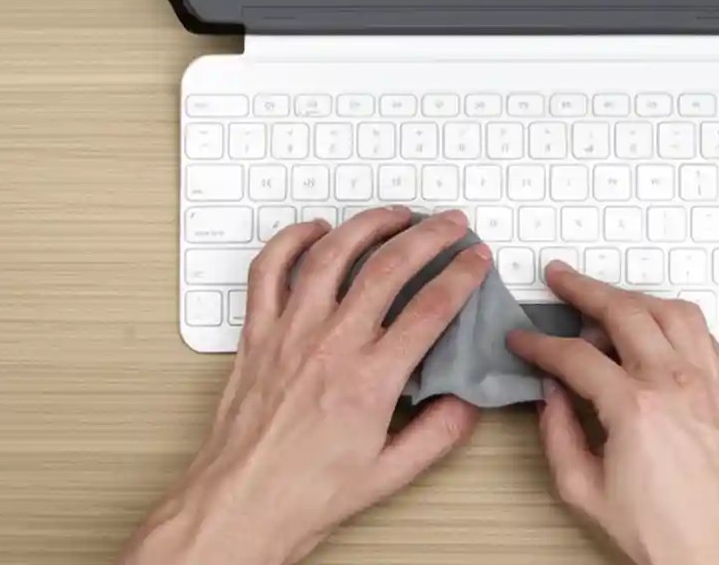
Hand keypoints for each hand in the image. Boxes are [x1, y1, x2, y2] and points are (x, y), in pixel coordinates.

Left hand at [119, 207, 490, 564]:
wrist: (241, 503)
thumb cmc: (305, 493)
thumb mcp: (390, 474)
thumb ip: (438, 433)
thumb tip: (467, 401)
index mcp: (369, 380)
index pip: (429, 309)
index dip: (461, 275)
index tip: (476, 258)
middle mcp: (330, 346)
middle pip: (388, 268)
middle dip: (428, 236)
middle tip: (449, 222)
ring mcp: (289, 333)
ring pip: (331, 255)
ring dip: (367, 225)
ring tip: (394, 215)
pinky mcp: (256, 334)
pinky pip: (269, 270)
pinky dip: (291, 241)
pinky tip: (315, 230)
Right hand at [508, 262, 718, 564]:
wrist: (718, 551)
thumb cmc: (660, 530)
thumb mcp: (583, 489)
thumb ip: (557, 434)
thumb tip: (550, 395)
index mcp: (635, 407)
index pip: (575, 355)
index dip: (540, 343)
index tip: (524, 339)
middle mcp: (675, 383)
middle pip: (624, 311)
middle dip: (584, 289)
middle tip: (560, 278)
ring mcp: (709, 382)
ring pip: (673, 311)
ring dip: (636, 297)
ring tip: (610, 298)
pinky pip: (704, 335)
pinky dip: (675, 322)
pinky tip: (657, 328)